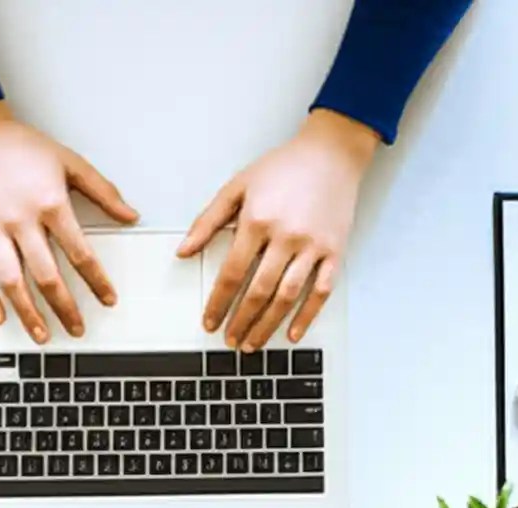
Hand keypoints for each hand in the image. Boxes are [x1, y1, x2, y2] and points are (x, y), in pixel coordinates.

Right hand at [0, 101, 138, 342]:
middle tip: (78, 328)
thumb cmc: (23, 146)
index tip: (108, 299)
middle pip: (46, 275)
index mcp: (50, 203)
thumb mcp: (71, 162)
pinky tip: (0, 316)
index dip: (96, 281)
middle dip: (65, 307)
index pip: (80, 252)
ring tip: (43, 334)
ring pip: (11, 280)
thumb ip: (103, 192)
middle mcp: (21, 220)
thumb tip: (131, 215)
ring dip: (28, 312)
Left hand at [178, 109, 378, 350]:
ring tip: (254, 343)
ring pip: (287, 297)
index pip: (232, 273)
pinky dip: (308, 316)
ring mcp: (313, 246)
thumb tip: (183, 251)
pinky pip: (321, 291)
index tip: (209, 322)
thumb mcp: (237, 186)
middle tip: (230, 340)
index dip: (218, 302)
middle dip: (241, 321)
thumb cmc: (283, 167)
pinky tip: (294, 333)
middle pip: (258, 291)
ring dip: (268, 325)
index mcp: (257, 221)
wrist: (331, 154)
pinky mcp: (334, 251)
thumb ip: (208, 220)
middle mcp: (286, 237)